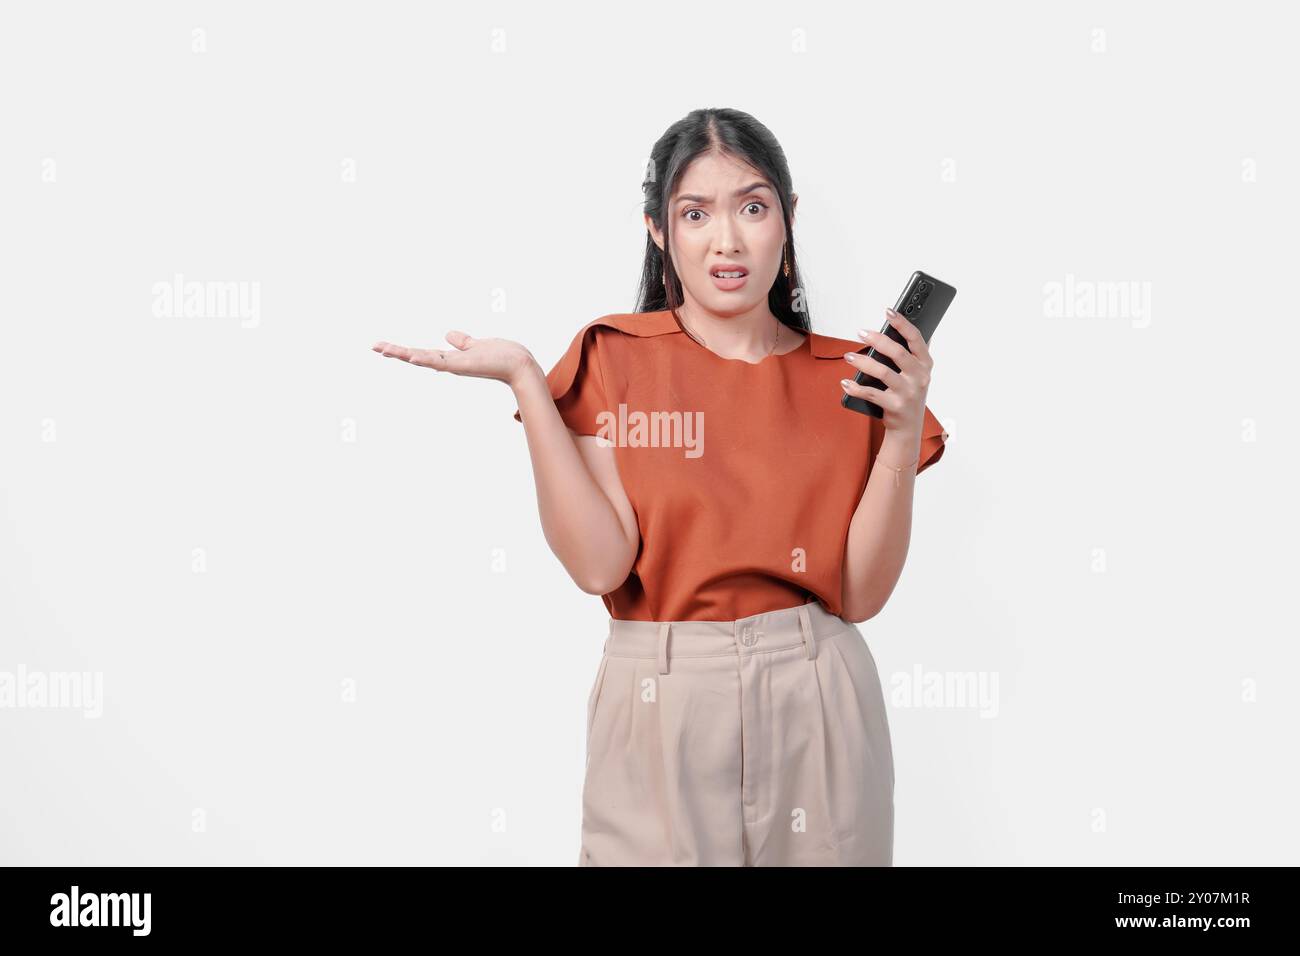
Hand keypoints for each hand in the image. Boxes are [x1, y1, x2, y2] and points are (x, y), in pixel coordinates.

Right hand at [371, 331, 538, 388]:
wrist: (519, 364)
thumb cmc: (501, 356)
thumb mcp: (476, 344)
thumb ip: (462, 341)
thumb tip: (448, 335)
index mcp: (451, 358)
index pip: (421, 353)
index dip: (403, 350)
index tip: (384, 346)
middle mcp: (449, 363)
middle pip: (416, 356)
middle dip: (395, 352)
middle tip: (373, 346)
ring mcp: (454, 366)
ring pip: (423, 359)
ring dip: (403, 354)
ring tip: (383, 348)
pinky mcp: (463, 365)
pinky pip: (440, 362)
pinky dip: (426, 360)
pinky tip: (412, 357)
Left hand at [840, 307, 932, 439]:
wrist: (909, 427)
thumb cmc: (908, 393)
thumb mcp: (915, 373)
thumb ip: (910, 353)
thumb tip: (895, 326)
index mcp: (925, 364)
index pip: (916, 338)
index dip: (902, 323)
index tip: (888, 311)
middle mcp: (920, 377)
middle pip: (898, 353)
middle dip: (878, 340)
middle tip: (861, 332)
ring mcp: (908, 393)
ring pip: (883, 372)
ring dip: (863, 362)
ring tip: (848, 356)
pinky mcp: (895, 407)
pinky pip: (871, 394)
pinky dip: (856, 388)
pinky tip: (846, 382)